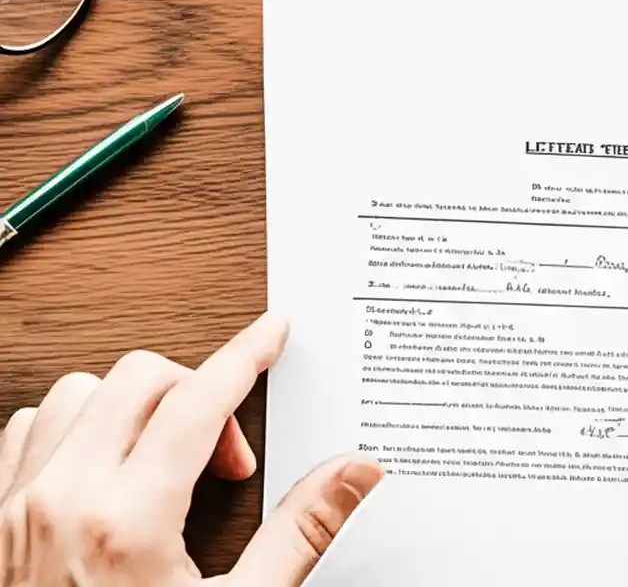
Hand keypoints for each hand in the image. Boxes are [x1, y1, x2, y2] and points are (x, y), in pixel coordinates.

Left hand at [0, 313, 382, 585]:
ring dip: (133, 408)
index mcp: (128, 518)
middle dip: (199, 393)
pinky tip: (107, 466)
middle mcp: (62, 499)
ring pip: (78, 394)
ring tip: (167, 459)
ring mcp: (17, 507)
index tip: (271, 336)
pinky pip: (26, 430)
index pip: (200, 399)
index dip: (246, 356)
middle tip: (229, 457)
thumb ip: (302, 531)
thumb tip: (353, 474)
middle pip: (140, 379)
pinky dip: (73, 429)